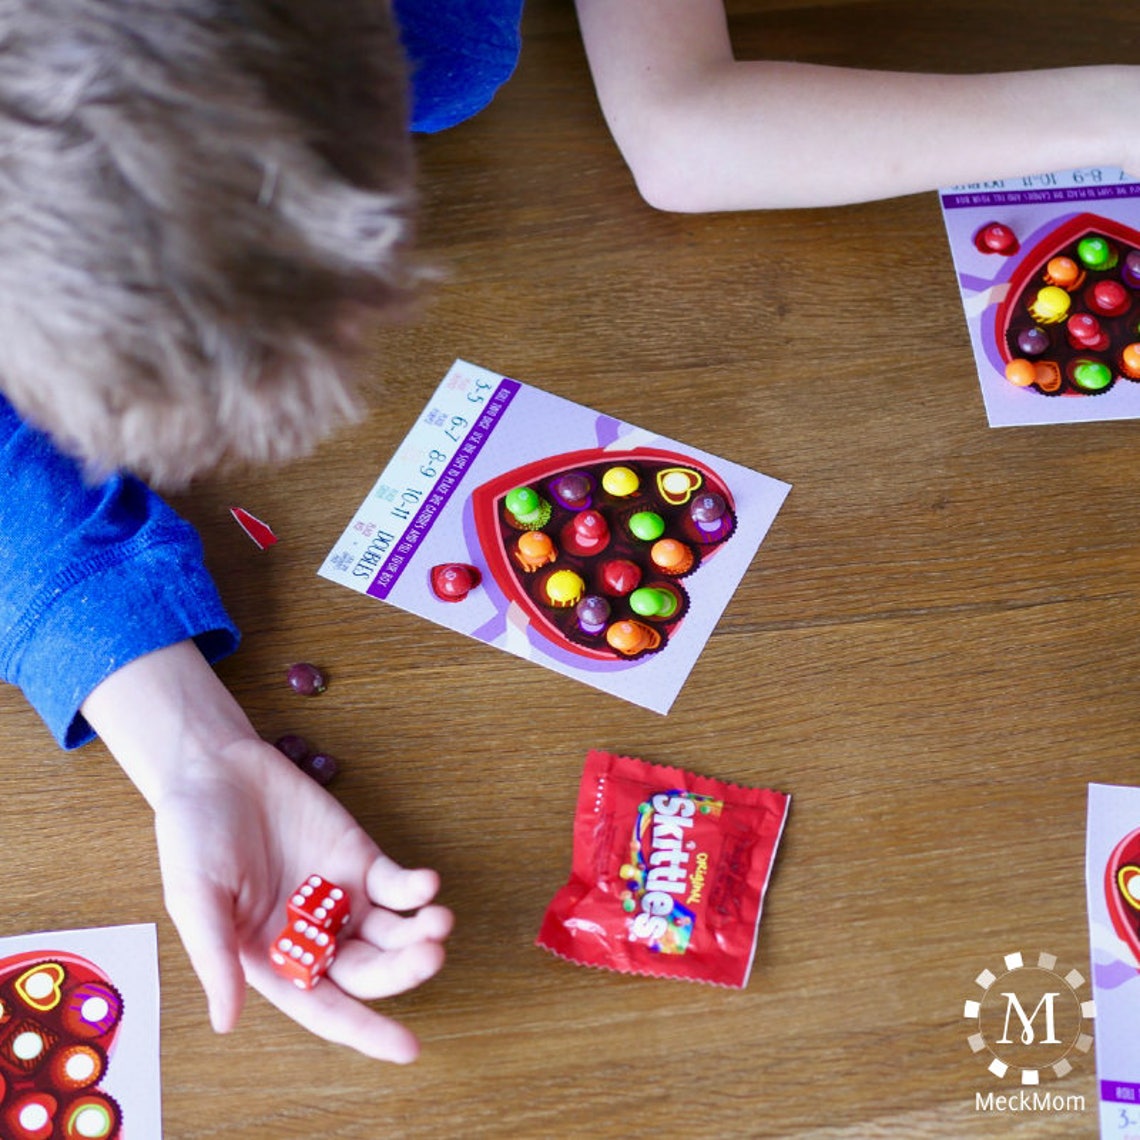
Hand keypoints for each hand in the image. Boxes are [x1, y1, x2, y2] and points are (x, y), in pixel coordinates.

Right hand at [82, 641, 451, 1062]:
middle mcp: (313, 936)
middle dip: (403, 971)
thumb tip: (227, 1022)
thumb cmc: (193, 838)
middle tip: (430, 955)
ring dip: (420, 933)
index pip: (327, 1008)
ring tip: (439, 921)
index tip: (409, 1049)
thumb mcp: (194, 899)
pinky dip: (415, 888)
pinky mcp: (358, 856)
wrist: (214, 770)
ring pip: (392, 931)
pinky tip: (427, 884)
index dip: (367, 1031)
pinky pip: (395, 883)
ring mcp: (340, 895)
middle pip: (370, 970)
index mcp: (273, 959)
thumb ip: (215, 957)